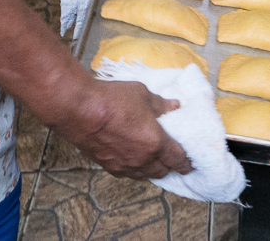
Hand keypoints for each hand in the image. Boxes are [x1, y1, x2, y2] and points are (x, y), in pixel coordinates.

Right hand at [65, 79, 193, 179]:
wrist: (80, 110)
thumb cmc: (113, 99)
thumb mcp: (143, 94)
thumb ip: (160, 104)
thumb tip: (174, 105)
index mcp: (156, 143)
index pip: (177, 159)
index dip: (185, 163)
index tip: (189, 164)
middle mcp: (142, 159)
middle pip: (162, 171)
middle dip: (170, 167)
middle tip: (173, 160)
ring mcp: (124, 165)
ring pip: (145, 175)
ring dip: (152, 170)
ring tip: (155, 163)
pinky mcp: (108, 166)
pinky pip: (127, 173)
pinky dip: (135, 169)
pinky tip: (133, 161)